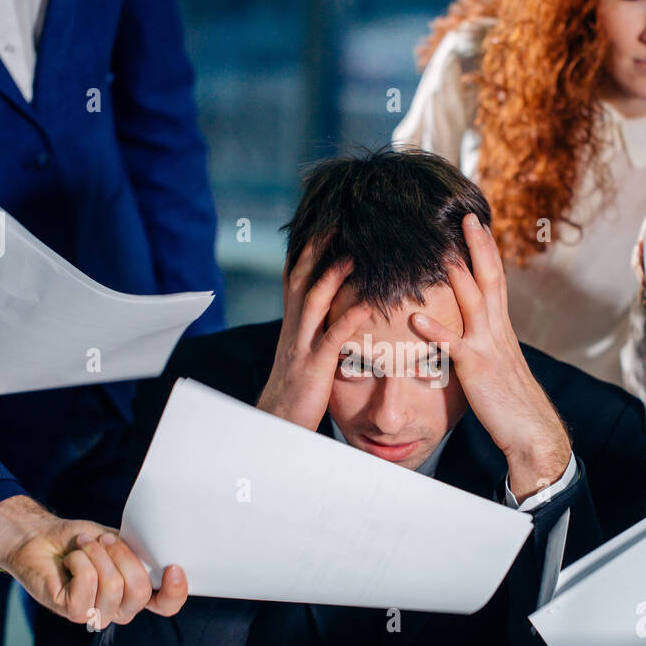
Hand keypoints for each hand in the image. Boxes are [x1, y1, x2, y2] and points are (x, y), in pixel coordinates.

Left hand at [0, 495, 186, 627]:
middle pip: (139, 591)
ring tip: (84, 545)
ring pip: (112, 586)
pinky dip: (80, 561)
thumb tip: (157, 554)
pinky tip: (71, 560)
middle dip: (122, 556)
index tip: (173, 567)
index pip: (167, 605)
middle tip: (103, 540)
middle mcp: (121, 609)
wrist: (42, 540)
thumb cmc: (81, 541)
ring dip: (97, 555)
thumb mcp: (116, 541)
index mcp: (137, 593)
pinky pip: (87, 584)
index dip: (175, 591)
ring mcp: (97, 614)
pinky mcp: (73, 612)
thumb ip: (137, 552)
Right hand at [255, 240, 370, 429]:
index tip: (320, 228)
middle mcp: (294, 329)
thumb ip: (314, 333)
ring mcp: (302, 345)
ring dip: (332, 276)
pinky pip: (333, 337)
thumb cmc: (295, 390)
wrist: (276, 420)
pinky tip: (368, 305)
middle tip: (333, 224)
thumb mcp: (303, 355)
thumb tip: (332, 316)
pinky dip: (350, 318)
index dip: (306, 253)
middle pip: (301, 280)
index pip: (295, 280)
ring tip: (353, 255)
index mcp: (292, 325)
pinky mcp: (315, 365)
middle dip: (315, 251)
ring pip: (314, 302)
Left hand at [410, 214, 569, 499]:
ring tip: (440, 250)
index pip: (496, 280)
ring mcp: (488, 347)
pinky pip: (453, 346)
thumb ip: (486, 345)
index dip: (487, 252)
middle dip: (478, 246)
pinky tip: (416, 316)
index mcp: (502, 328)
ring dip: (457, 273)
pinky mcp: (476, 369)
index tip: (477, 226)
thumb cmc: (513, 403)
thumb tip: (472, 334)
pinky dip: (435, 330)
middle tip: (466, 217)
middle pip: (489, 278)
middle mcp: (498, 330)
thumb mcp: (500, 366)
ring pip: (474, 301)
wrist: (533, 432)